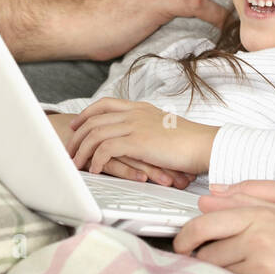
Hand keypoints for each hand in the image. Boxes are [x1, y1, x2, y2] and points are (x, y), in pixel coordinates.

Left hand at [68, 98, 217, 177]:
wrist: (205, 144)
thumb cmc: (190, 142)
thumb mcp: (165, 128)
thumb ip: (149, 128)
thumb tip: (139, 140)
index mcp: (141, 108)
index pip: (105, 104)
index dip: (87, 114)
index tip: (77, 125)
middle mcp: (135, 113)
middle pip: (95, 119)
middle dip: (78, 136)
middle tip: (70, 150)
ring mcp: (136, 125)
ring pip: (96, 134)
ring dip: (83, 151)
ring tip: (76, 165)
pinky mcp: (138, 141)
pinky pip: (106, 149)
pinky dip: (96, 160)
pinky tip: (95, 170)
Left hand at [172, 200, 274, 273]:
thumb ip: (247, 204)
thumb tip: (207, 200)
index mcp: (262, 215)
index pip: (205, 223)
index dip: (187, 236)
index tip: (183, 244)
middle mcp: (259, 236)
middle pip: (208, 250)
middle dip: (205, 258)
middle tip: (207, 262)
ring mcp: (262, 262)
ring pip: (219, 271)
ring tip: (240, 272)